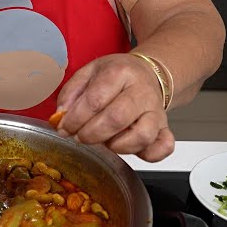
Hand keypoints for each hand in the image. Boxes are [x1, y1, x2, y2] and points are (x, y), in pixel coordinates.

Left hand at [52, 53, 173, 161]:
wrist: (146, 73)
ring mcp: (156, 112)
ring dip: (117, 146)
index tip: (64, 127)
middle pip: (117, 118)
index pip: (95, 100)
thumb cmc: (116, 76)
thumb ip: (71, 93)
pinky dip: (149, 154)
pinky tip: (132, 148)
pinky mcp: (165, 128)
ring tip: (105, 141)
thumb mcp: (89, 72)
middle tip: (80, 136)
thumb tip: (61, 117)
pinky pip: (164, 147)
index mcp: (120, 72)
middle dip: (91, 134)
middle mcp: (142, 92)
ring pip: (142, 136)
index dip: (75, 119)